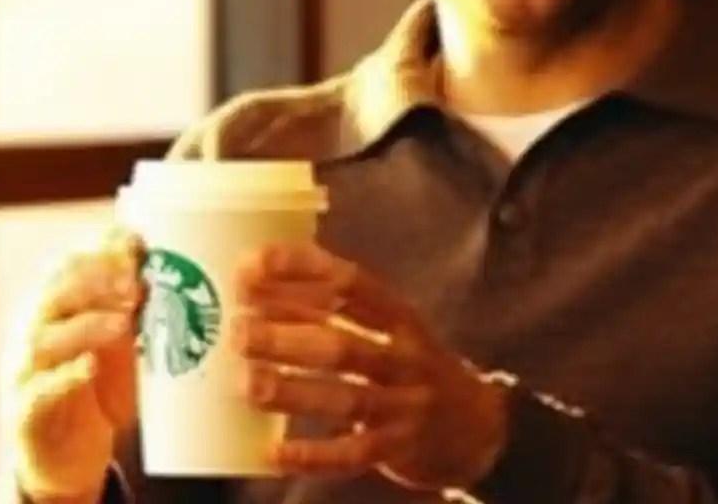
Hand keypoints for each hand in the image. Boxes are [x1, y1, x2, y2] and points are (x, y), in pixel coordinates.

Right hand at [13, 230, 145, 501]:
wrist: (67, 459)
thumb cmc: (101, 391)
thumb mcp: (123, 346)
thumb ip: (140, 314)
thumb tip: (187, 276)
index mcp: (55, 307)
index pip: (69, 264)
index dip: (99, 248)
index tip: (136, 240)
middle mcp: (33, 331)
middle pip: (54, 292)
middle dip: (96, 280)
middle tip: (137, 283)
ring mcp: (25, 372)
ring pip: (44, 338)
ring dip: (86, 325)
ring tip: (125, 323)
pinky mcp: (27, 414)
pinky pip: (38, 391)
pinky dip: (65, 377)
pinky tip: (89, 367)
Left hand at [233, 243, 507, 490]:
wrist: (480, 427)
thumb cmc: (412, 366)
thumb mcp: (388, 330)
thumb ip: (331, 312)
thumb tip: (252, 287)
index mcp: (400, 317)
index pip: (351, 284)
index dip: (303, 270)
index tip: (254, 263)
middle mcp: (405, 357)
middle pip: (343, 345)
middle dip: (287, 336)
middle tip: (237, 331)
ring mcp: (405, 405)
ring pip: (345, 398)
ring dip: (293, 391)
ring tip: (247, 384)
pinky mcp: (399, 448)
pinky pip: (353, 453)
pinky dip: (312, 455)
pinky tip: (273, 452)